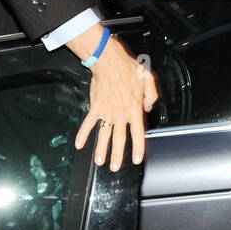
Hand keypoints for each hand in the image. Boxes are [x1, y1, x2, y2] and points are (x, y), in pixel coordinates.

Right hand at [74, 38, 159, 170]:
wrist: (109, 61)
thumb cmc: (129, 69)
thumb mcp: (149, 81)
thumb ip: (151, 97)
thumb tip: (148, 108)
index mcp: (134, 109)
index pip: (138, 133)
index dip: (138, 147)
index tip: (136, 159)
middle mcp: (120, 114)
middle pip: (119, 139)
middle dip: (117, 155)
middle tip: (115, 168)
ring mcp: (107, 112)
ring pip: (104, 134)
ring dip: (101, 149)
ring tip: (99, 161)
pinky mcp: (96, 107)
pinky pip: (88, 123)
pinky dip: (83, 133)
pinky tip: (79, 144)